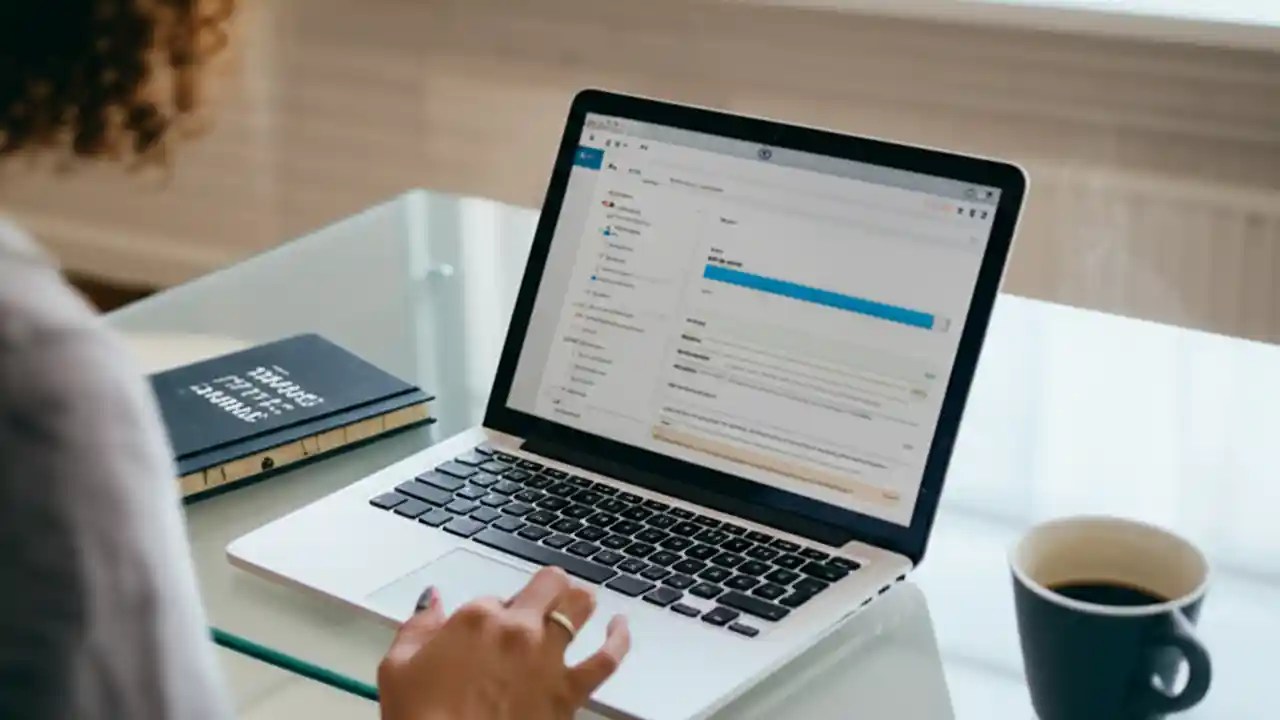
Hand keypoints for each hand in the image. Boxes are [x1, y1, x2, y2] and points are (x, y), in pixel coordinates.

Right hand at [378, 567, 631, 719]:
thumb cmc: (421, 719)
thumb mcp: (397, 668)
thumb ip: (417, 626)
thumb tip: (432, 599)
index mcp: (475, 619)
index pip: (492, 598)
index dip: (491, 615)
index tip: (485, 635)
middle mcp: (517, 629)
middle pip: (547, 584)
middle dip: (545, 589)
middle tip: (542, 600)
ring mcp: (547, 656)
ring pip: (581, 605)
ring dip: (579, 601)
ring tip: (580, 603)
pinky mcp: (570, 689)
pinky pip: (608, 656)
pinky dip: (619, 638)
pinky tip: (620, 627)